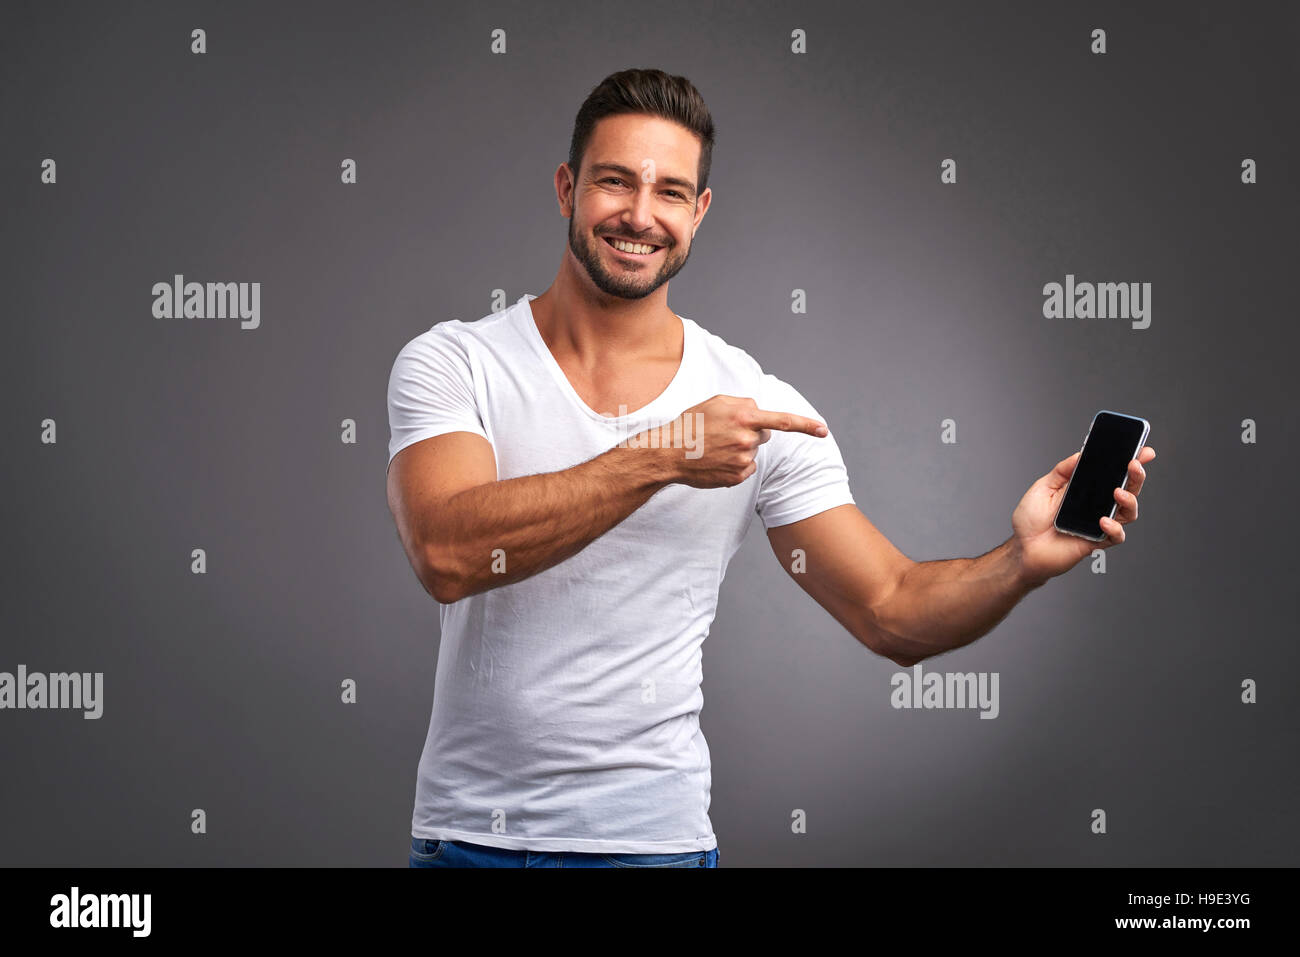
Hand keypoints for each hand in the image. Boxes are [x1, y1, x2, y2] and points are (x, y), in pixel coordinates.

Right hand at [653, 394, 828, 488]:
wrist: (669, 454)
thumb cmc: (690, 425)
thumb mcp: (715, 402)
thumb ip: (743, 404)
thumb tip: (759, 413)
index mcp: (744, 417)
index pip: (782, 421)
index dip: (806, 425)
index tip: (823, 430)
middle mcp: (747, 439)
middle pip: (764, 434)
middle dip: (750, 432)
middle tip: (724, 432)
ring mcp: (743, 460)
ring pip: (753, 452)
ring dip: (739, 448)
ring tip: (714, 447)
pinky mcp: (737, 477)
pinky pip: (746, 468)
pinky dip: (734, 464)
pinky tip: (716, 460)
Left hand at [1011, 445, 1155, 586]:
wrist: (1022, 547)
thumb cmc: (1031, 519)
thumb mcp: (1043, 487)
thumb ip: (1063, 471)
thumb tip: (1081, 454)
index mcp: (1087, 489)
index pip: (1113, 472)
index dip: (1131, 461)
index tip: (1143, 450)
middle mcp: (1097, 504)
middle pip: (1127, 489)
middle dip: (1136, 475)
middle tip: (1133, 465)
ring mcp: (1100, 523)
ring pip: (1129, 511)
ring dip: (1129, 500)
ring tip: (1118, 493)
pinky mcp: (1097, 541)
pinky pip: (1116, 536)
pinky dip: (1114, 528)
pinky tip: (1103, 521)